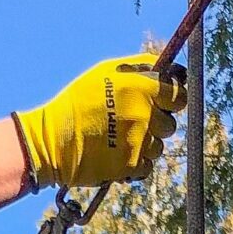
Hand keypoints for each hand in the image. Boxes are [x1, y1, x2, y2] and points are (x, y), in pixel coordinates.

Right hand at [13, 55, 185, 189]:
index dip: (173, 98)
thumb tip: (169, 68)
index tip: (164, 102)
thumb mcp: (105, 72)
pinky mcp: (131, 165)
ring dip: (144, 143)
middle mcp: (144, 114)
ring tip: (119, 138)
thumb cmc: (77, 102)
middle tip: (134, 121)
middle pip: (170, 124)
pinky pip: (146, 165)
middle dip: (157, 123)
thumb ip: (140, 68)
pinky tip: (117, 154)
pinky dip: (135, 162)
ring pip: (158, 146)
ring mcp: (139, 142)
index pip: (180, 94)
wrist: (52, 140)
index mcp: (141, 87)